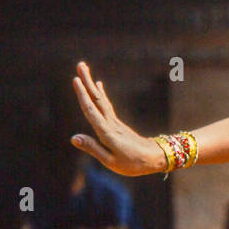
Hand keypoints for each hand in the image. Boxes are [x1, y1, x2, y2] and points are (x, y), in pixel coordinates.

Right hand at [69, 61, 165, 175]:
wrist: (154, 159)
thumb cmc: (132, 164)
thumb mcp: (110, 161)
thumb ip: (92, 148)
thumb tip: (73, 138)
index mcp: (107, 132)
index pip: (91, 110)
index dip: (83, 95)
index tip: (76, 80)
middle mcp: (110, 123)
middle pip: (97, 99)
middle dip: (87, 82)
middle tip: (80, 65)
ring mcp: (114, 122)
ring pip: (101, 100)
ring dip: (92, 84)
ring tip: (85, 70)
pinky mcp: (117, 124)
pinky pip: (106, 105)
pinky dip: (100, 94)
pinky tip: (99, 86)